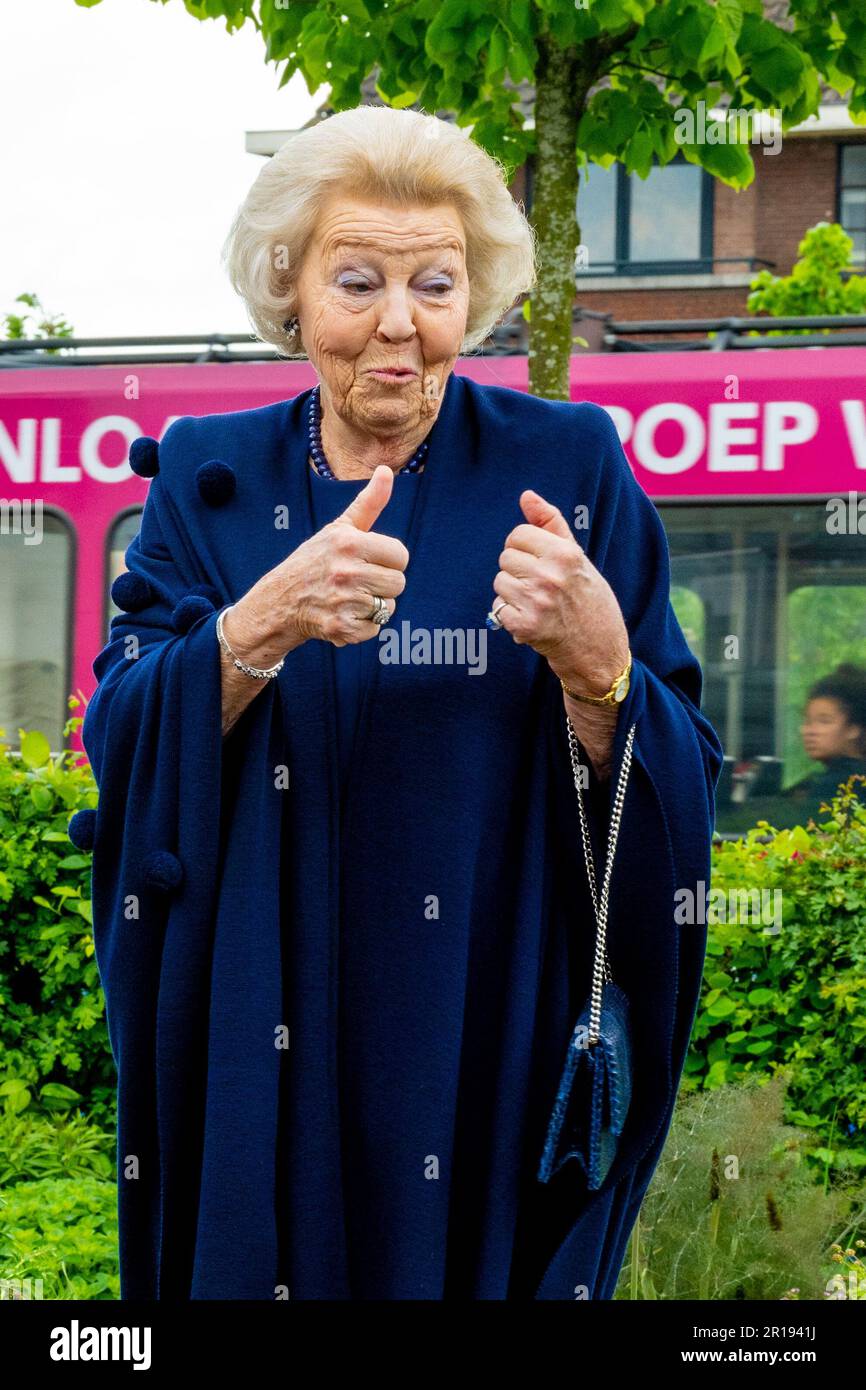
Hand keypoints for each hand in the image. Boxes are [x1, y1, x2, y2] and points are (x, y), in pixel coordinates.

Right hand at [226, 464, 408, 656]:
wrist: (280, 602)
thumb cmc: (315, 561)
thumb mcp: (338, 528)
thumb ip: (369, 502)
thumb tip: (386, 471)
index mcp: (348, 543)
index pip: (401, 555)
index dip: (389, 560)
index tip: (369, 560)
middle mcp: (345, 571)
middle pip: (398, 583)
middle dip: (382, 584)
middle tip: (357, 581)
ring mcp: (343, 601)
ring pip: (388, 607)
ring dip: (373, 605)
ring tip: (349, 597)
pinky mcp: (340, 628)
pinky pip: (375, 628)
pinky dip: (362, 626)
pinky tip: (343, 614)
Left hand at [491, 489, 629, 695]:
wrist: (599, 648)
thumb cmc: (588, 598)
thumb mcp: (577, 556)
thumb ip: (551, 523)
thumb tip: (526, 496)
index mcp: (564, 554)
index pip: (517, 535)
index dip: (525, 548)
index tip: (540, 562)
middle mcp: (550, 575)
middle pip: (506, 557)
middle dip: (518, 570)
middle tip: (541, 586)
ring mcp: (536, 602)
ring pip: (499, 582)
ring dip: (512, 593)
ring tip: (537, 602)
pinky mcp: (524, 626)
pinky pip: (497, 608)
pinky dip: (510, 614)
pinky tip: (531, 618)